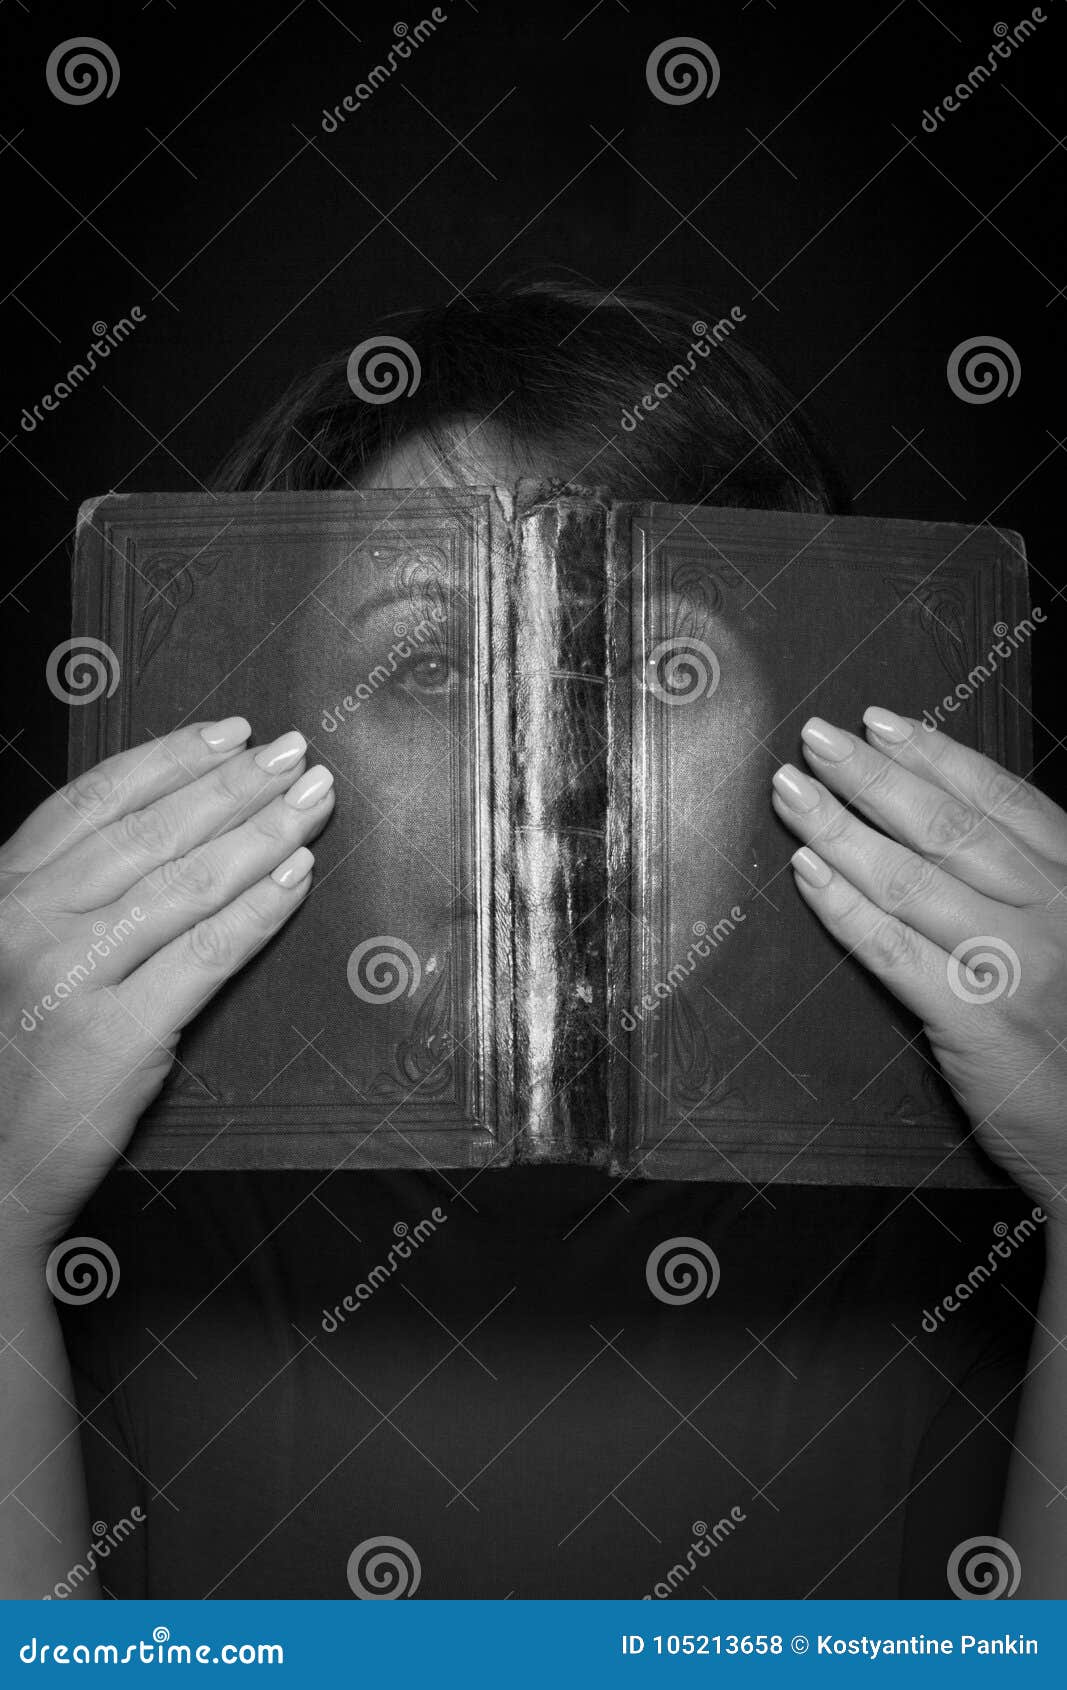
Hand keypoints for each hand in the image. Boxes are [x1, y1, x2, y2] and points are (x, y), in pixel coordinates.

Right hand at [0, 718, 334, 1252]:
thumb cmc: (5, 1058)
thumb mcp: (6, 956)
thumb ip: (56, 895)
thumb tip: (160, 829)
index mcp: (1, 894)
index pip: (95, 802)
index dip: (171, 759)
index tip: (232, 733)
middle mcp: (28, 923)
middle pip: (152, 833)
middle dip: (235, 785)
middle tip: (297, 753)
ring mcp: (71, 977)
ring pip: (188, 884)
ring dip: (262, 833)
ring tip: (313, 803)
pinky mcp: (117, 1035)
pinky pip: (207, 955)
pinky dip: (259, 911)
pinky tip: (297, 878)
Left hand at [771, 707, 1066, 1221]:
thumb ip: (1027, 888)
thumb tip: (939, 820)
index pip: (1002, 801)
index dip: (936, 755)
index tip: (878, 721)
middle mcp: (1052, 914)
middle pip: (947, 828)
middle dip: (873, 776)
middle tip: (815, 739)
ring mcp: (1016, 965)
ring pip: (911, 879)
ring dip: (840, 828)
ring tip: (791, 793)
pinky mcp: (978, 1019)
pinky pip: (893, 949)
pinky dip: (843, 905)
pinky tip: (806, 872)